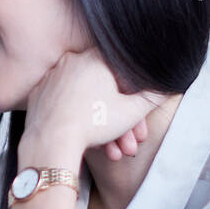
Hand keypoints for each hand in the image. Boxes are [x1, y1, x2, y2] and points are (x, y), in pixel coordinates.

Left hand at [22, 49, 162, 158]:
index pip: (121, 70)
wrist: (51, 143)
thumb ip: (153, 96)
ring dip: (102, 126)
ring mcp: (52, 76)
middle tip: (130, 142)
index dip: (132, 93)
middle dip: (119, 120)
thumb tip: (170, 85)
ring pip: (84, 100)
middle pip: (102, 89)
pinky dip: (77, 119)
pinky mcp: (39, 93)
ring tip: (113, 151)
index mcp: (94, 57)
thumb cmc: (93, 124)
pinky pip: (64, 104)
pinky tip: (88, 141)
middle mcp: (71, 61)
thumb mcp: (131, 111)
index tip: (135, 114)